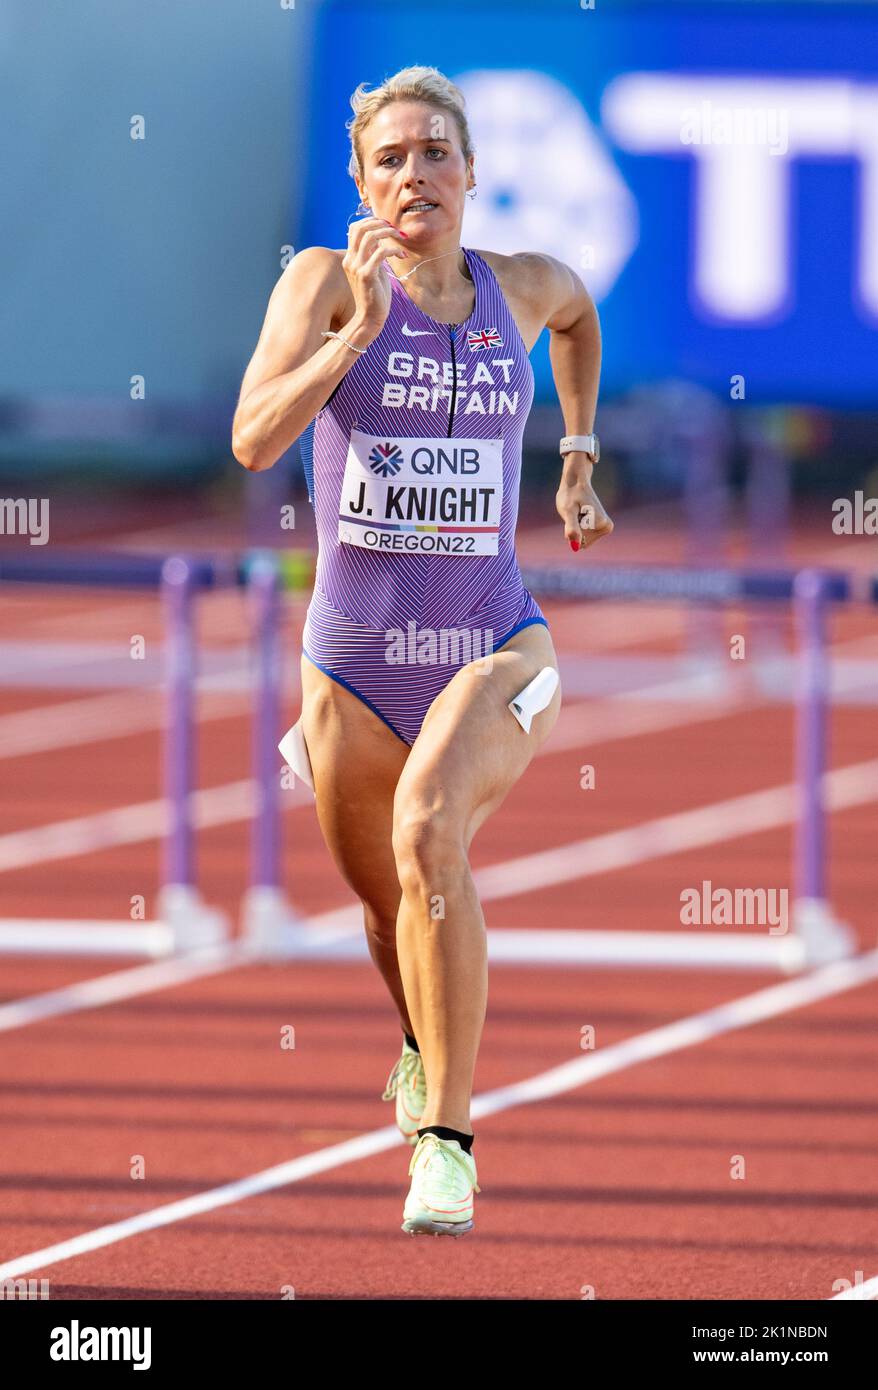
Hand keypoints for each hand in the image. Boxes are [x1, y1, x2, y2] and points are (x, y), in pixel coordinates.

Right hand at [342, 215, 408, 337]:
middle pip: (360, 228)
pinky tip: (401, 256)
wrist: (370, 318)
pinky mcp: (366, 275)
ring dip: (388, 232)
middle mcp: (350, 260)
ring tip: (400, 238)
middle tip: (395, 230)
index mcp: (350, 257)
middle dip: (380, 223)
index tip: (387, 226)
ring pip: (370, 236)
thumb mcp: (373, 270)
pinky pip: (381, 252)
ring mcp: (357, 267)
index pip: (354, 228)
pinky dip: (394, 250)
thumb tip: (381, 239)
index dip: (371, 221)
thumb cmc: (375, 295)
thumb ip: (373, 254)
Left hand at [556, 464, 613, 551]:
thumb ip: (572, 527)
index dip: (572, 529)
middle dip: (574, 528)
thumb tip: (576, 546)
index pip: (580, 543)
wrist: (575, 482)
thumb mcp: (568, 511)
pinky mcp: (599, 526)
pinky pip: (582, 534)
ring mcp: (604, 527)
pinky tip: (579, 512)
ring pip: (581, 538)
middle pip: (582, 542)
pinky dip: (576, 524)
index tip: (576, 513)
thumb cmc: (571, 495)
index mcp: (603, 525)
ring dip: (575, 526)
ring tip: (577, 511)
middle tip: (575, 512)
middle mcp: (607, 527)